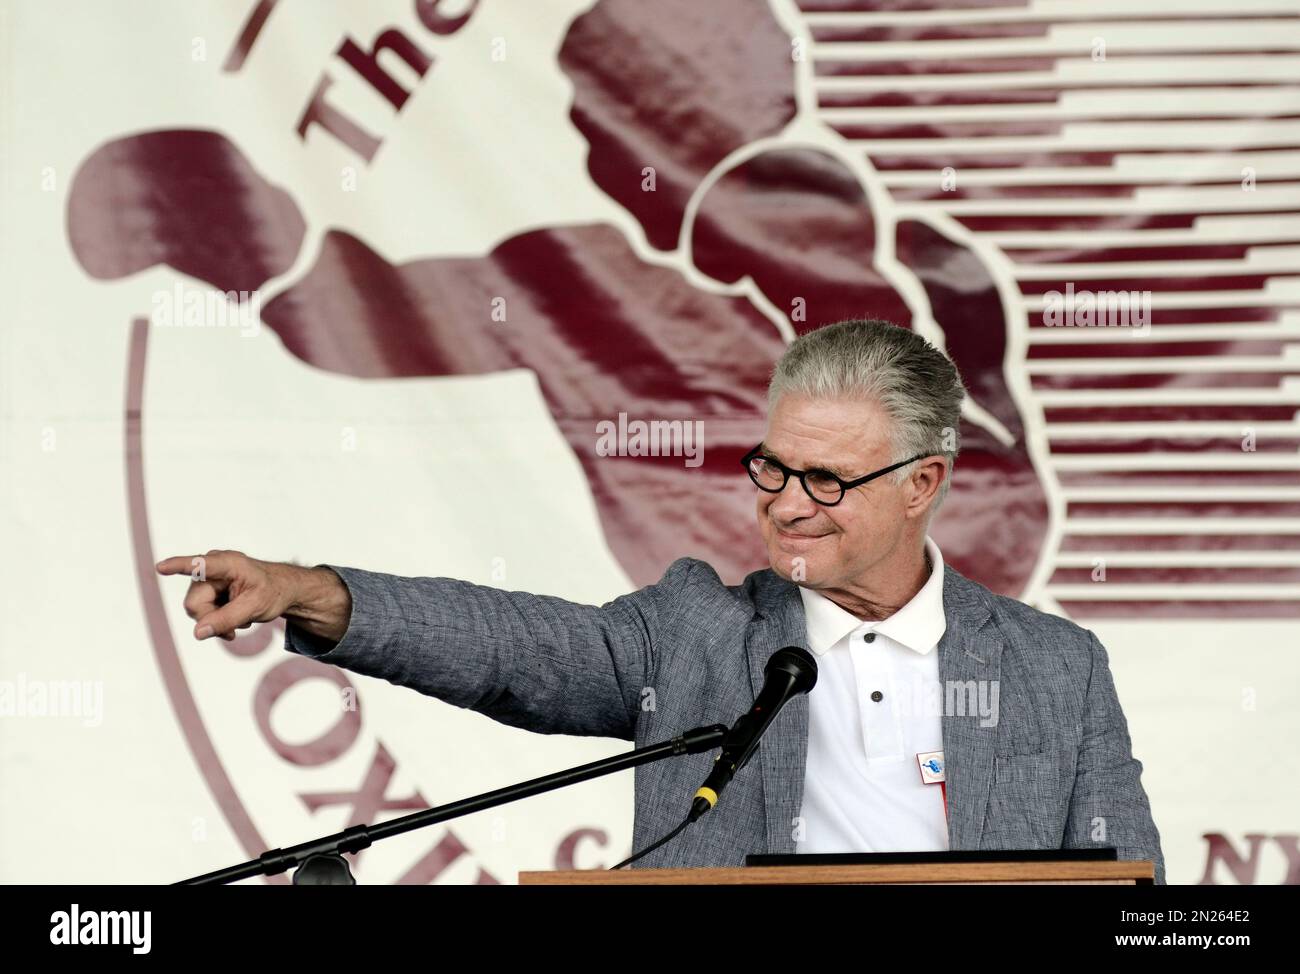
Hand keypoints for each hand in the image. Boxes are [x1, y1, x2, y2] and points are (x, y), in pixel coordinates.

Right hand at [155, 549, 342, 641]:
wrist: (281, 591)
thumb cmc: (272, 592)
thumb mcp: (255, 607)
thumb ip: (226, 619)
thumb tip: (198, 633)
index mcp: (228, 563)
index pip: (200, 565)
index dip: (178, 566)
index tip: (161, 567)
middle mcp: (212, 569)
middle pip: (194, 603)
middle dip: (211, 619)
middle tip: (234, 628)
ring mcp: (207, 580)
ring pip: (195, 611)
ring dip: (215, 622)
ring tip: (239, 622)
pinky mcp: (207, 591)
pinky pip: (200, 613)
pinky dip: (216, 621)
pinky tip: (234, 620)